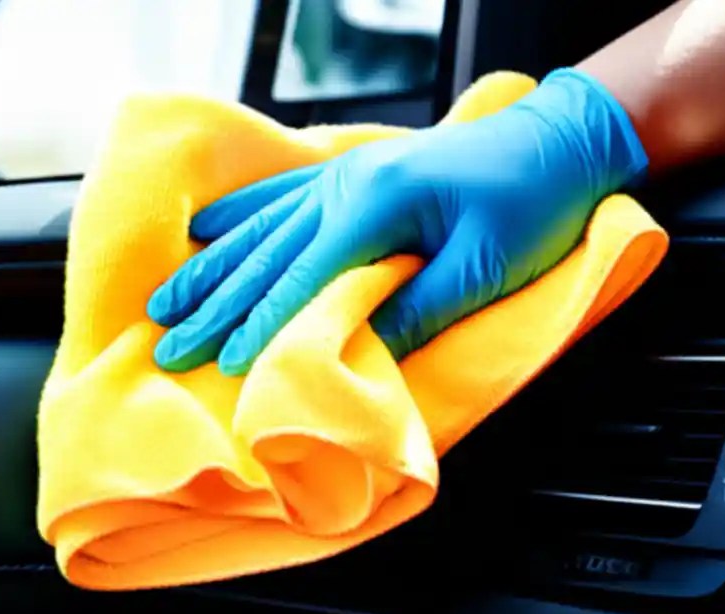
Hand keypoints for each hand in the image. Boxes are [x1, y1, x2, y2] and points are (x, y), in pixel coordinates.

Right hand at [148, 69, 647, 374]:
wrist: (559, 141)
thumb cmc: (533, 202)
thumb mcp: (486, 266)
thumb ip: (418, 306)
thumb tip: (354, 349)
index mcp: (376, 205)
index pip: (302, 276)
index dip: (260, 323)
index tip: (222, 361)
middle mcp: (345, 186)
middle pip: (266, 255)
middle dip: (215, 305)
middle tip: (168, 343)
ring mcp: (342, 176)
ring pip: (260, 229)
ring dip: (210, 269)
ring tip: (165, 301)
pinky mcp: (349, 175)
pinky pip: (279, 197)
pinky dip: (238, 217)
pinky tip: (202, 230)